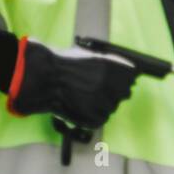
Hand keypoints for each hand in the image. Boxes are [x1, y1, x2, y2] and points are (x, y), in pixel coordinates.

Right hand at [6, 37, 137, 128]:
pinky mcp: (95, 119)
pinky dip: (91, 114)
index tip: (112, 79)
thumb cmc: (63, 63)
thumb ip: (113, 62)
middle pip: (123, 93)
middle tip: (92, 88)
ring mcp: (105, 105)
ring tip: (81, 96)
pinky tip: (79, 105)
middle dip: (112, 91)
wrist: (42, 79)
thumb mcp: (91, 54)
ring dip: (100, 103)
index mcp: (116, 69)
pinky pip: (100, 118)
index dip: (121, 78)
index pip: (132, 77)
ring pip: (111, 106)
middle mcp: (114, 87)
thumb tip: (130, 69)